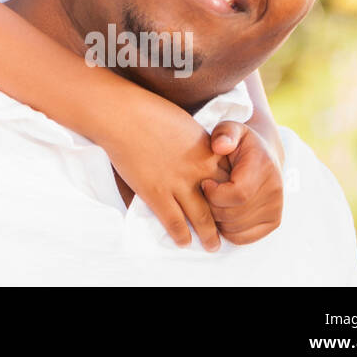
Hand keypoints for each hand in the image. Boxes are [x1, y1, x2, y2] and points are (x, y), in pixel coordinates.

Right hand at [104, 88, 230, 250]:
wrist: (123, 114)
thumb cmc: (150, 111)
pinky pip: (174, 222)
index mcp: (208, 151)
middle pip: (223, 202)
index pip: (233, 180)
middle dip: (228, 219)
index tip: (233, 204)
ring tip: (212, 246)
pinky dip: (180, 234)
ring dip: (209, 235)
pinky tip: (183, 241)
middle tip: (230, 230)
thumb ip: (198, 144)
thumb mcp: (186, 123)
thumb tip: (200, 154)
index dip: (234, 195)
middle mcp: (199, 170)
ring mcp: (177, 184)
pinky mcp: (156, 193)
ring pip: (202, 218)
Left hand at [201, 121, 283, 243]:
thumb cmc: (240, 142)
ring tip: (213, 201)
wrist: (264, 153)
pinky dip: (227, 230)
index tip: (205, 183)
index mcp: (264, 168)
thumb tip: (220, 145)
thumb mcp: (231, 129)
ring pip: (236, 229)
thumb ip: (224, 133)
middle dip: (211, 207)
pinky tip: (222, 211)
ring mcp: (276, 209)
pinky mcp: (273, 222)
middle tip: (204, 194)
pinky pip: (243, 238)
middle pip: (234, 214)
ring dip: (217, 219)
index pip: (238, 194)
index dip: (215, 194)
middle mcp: (275, 191)